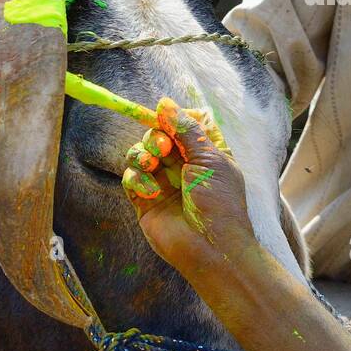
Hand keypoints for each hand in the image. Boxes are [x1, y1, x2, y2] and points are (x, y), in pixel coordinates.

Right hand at [121, 98, 254, 285]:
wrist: (211, 247)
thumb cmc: (220, 203)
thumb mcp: (210, 159)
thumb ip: (187, 130)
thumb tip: (165, 103)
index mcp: (205, 153)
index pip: (184, 125)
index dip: (173, 118)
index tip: (166, 116)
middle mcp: (183, 166)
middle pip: (158, 136)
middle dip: (156, 136)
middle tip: (163, 147)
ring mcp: (163, 183)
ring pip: (140, 154)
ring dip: (141, 154)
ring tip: (151, 164)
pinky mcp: (145, 200)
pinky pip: (131, 178)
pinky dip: (137, 179)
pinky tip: (151, 191)